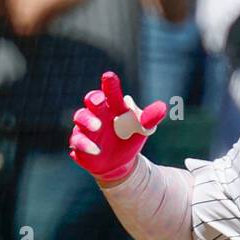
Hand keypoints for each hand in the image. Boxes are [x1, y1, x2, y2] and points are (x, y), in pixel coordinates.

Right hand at [69, 70, 168, 184]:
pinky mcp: (80, 143)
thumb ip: (151, 119)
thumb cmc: (130, 138)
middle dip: (94, 99)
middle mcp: (97, 113)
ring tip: (97, 127)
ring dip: (87, 121)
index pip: (110, 92)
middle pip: (91, 100)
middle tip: (99, 102)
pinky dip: (85, 145)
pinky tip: (96, 150)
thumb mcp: (144, 129)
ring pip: (80, 117)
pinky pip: (77, 141)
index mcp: (113, 106)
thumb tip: (162, 108)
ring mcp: (86, 128)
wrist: (121, 163)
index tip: (109, 77)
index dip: (110, 85)